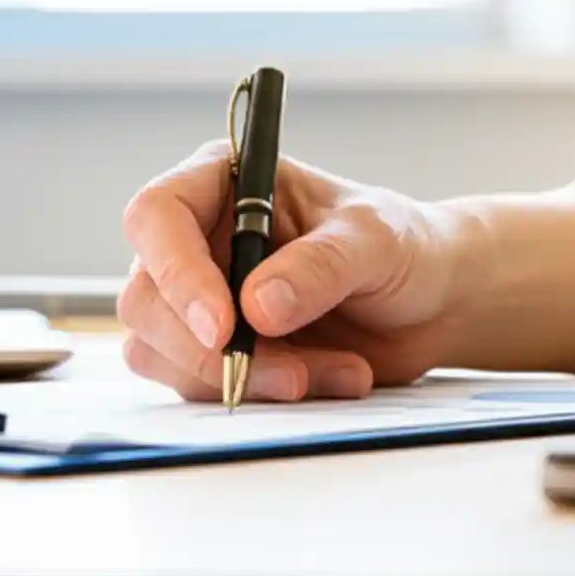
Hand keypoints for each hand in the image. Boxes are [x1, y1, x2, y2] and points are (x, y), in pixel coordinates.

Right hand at [118, 140, 479, 401]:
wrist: (429, 303)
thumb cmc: (400, 246)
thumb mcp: (374, 240)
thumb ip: (320, 267)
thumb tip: (257, 307)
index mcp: (220, 182)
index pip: (156, 216)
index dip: (177, 273)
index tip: (223, 327)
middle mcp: (196, 238)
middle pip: (145, 298)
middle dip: (211, 349)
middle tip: (291, 374)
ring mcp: (197, 299)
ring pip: (160, 353)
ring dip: (244, 376)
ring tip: (334, 371)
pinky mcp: (210, 351)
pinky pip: (199, 386)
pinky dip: (261, 393)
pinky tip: (327, 377)